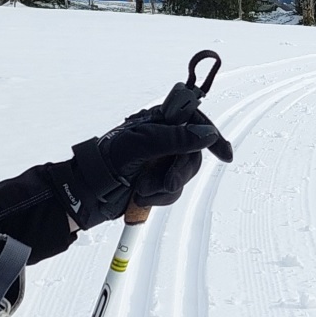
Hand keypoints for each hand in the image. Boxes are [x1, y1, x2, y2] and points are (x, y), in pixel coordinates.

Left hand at [48, 106, 232, 230]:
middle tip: (167, 182)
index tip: (224, 154)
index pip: (194, 119)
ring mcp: (160, 160)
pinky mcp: (157, 180)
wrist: (91, 190)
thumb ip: (175, 138)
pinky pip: (173, 191)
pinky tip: (141, 196)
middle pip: (193, 153)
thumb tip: (207, 133)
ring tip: (143, 189)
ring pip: (184, 175)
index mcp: (159, 121)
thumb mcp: (142, 144)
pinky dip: (159, 197)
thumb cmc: (110, 158)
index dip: (210, 134)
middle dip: (180, 171)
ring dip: (165, 187)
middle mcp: (163, 139)